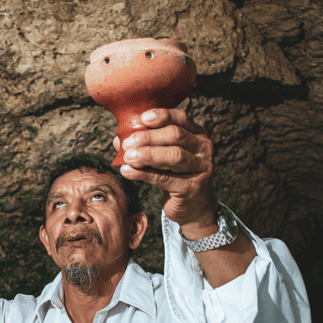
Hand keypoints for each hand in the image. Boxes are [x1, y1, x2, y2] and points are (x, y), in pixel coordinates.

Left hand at [113, 108, 216, 227]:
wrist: (192, 206)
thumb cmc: (174, 176)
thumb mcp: (161, 157)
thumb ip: (143, 146)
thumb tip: (119, 139)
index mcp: (196, 134)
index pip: (181, 118)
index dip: (161, 115)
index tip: (142, 119)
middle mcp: (203, 148)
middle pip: (176, 135)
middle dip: (148, 137)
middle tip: (127, 143)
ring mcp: (201, 168)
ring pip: (174, 155)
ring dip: (147, 155)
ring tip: (127, 157)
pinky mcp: (193, 187)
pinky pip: (166, 178)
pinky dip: (144, 174)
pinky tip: (128, 172)